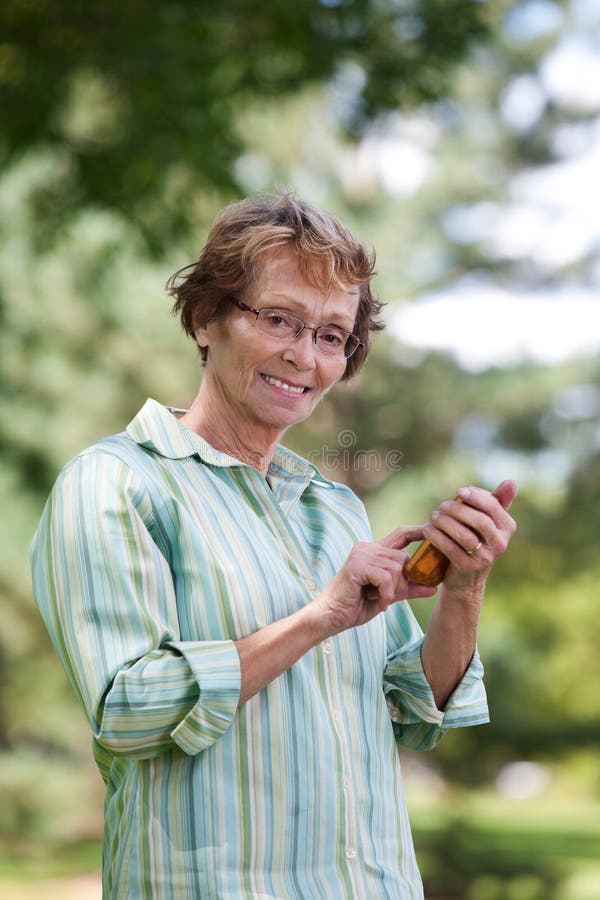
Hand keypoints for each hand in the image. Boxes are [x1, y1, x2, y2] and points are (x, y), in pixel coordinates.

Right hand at [314, 526, 437, 635]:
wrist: (331, 617)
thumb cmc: (356, 605)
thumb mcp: (388, 595)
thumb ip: (408, 588)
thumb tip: (434, 587)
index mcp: (374, 550)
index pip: (401, 534)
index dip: (419, 531)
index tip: (433, 530)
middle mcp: (367, 547)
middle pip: (403, 558)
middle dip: (403, 581)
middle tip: (390, 596)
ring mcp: (361, 554)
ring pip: (396, 568)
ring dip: (392, 590)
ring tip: (379, 599)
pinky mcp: (357, 565)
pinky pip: (386, 578)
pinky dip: (386, 594)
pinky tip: (378, 603)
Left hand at [422, 479, 516, 593]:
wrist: (465, 578)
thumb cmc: (475, 541)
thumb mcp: (487, 522)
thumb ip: (497, 501)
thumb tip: (511, 481)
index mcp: (507, 528)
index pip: (493, 507)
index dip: (476, 496)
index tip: (459, 491)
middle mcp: (500, 544)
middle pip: (479, 521)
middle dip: (458, 509)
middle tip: (442, 505)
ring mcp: (485, 558)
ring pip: (464, 534)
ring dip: (445, 522)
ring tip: (433, 516)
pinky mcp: (468, 568)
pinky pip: (450, 548)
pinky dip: (437, 536)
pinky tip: (428, 529)